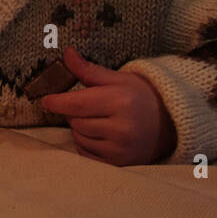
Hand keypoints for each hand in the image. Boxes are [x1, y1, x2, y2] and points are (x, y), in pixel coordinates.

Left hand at [40, 46, 177, 164]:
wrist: (170, 124)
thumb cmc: (139, 97)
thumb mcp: (117, 79)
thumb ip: (88, 69)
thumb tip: (66, 53)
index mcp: (120, 102)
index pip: (76, 104)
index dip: (57, 102)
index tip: (46, 100)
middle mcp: (122, 128)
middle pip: (75, 122)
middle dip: (75, 114)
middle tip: (91, 107)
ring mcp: (121, 149)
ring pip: (78, 138)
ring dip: (81, 130)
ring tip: (100, 121)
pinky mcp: (119, 164)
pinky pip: (85, 154)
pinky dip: (87, 145)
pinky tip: (103, 136)